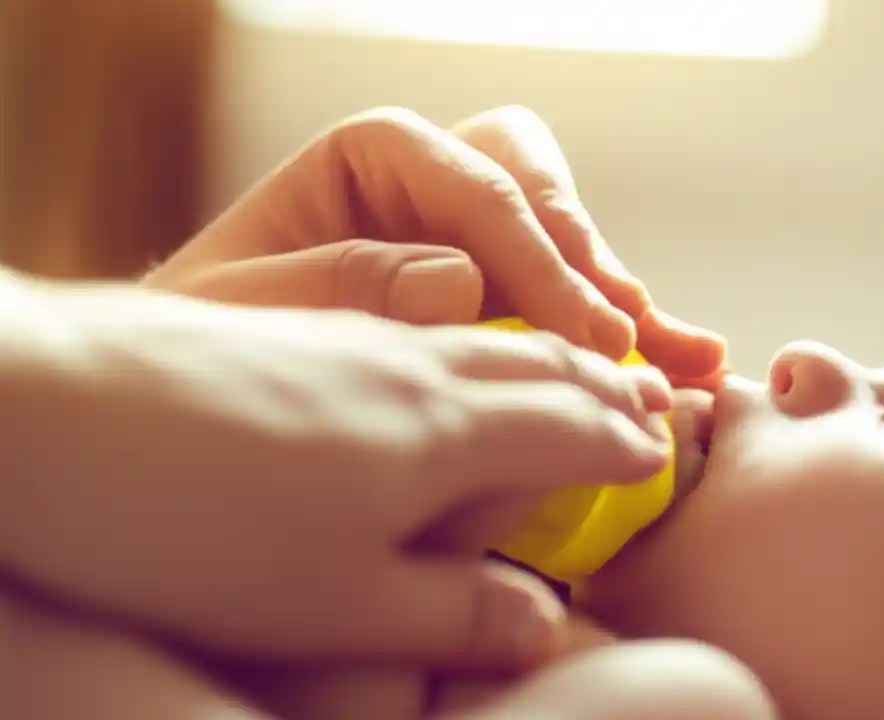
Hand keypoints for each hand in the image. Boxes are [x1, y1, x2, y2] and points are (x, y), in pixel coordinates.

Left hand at [0, 282, 670, 667]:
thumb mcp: (339, 603)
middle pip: (541, 367)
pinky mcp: (303, 332)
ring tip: (583, 363)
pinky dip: (478, 346)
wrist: (49, 411)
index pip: (571, 431)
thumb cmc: (199, 529)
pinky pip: (427, 331)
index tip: (663, 458)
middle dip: (604, 387)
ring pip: (485, 339)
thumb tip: (548, 625)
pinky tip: (453, 364)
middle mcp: (415, 367)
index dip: (626, 448)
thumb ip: (457, 612)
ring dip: (548, 357)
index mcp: (445, 433)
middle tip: (652, 399)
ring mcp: (356, 338)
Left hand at [145, 106, 725, 386]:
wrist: (187, 404)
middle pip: (539, 189)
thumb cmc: (207, 348)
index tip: (581, 329)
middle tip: (617, 343)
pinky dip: (631, 334)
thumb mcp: (242, 315)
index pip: (474, 184)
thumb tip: (459, 283)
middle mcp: (433, 189)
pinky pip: (577, 301)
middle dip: (585, 264)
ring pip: (574, 243)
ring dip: (628, 303)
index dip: (534, 255)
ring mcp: (472, 244)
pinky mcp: (499, 303)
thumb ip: (341, 288)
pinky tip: (688, 364)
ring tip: (686, 363)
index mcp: (371, 160)